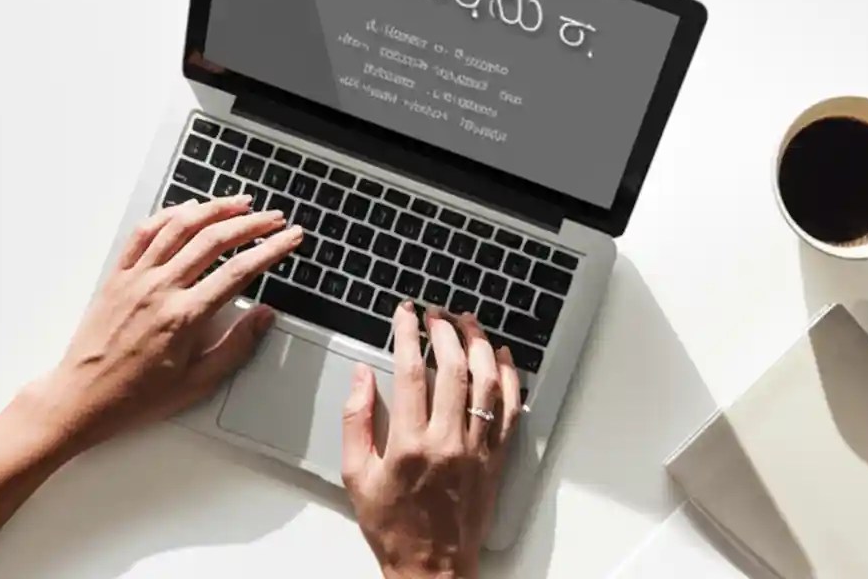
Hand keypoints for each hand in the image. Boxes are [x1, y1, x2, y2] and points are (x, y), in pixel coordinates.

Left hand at [18, 196, 301, 454]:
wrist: (81, 398)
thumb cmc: (137, 396)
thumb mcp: (197, 383)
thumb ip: (236, 346)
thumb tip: (264, 316)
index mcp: (184, 318)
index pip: (240, 271)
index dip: (271, 250)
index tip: (291, 238)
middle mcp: (160, 290)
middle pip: (214, 240)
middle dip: (252, 223)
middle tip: (275, 218)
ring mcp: (136, 278)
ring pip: (180, 226)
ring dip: (215, 208)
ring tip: (241, 202)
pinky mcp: (118, 275)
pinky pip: (144, 232)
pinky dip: (170, 214)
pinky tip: (189, 210)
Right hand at [341, 303, 522, 578]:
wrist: (432, 567)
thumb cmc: (392, 526)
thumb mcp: (356, 476)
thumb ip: (356, 421)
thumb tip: (361, 376)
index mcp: (409, 444)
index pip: (409, 372)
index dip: (407, 334)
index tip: (405, 314)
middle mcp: (447, 442)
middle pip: (453, 368)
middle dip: (444, 330)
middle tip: (436, 313)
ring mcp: (477, 449)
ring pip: (486, 382)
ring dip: (479, 344)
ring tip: (467, 322)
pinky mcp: (497, 459)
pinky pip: (510, 409)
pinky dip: (510, 377)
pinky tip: (502, 357)